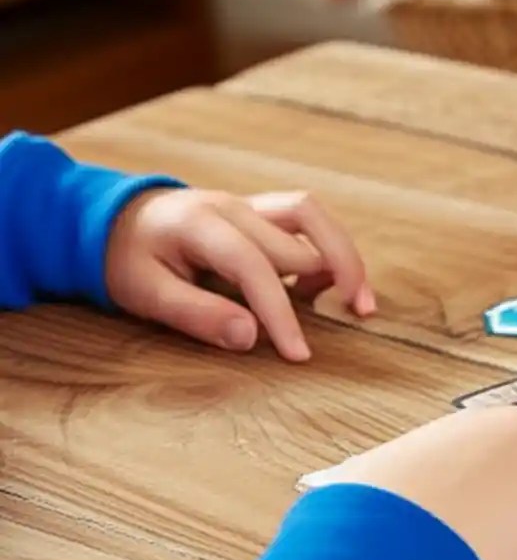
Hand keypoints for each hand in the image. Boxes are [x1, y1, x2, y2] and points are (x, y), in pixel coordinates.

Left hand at [105, 189, 375, 361]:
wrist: (113, 220)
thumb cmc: (127, 259)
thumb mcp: (146, 293)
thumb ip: (197, 314)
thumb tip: (249, 338)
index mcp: (199, 224)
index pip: (254, 266)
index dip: (280, 311)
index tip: (298, 353)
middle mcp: (232, 207)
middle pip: (296, 239)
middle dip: (333, 277)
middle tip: (356, 319)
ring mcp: (249, 206)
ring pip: (312, 215)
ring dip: (343, 254)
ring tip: (361, 297)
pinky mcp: (261, 213)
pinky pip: (307, 221)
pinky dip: (328, 248)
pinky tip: (329, 285)